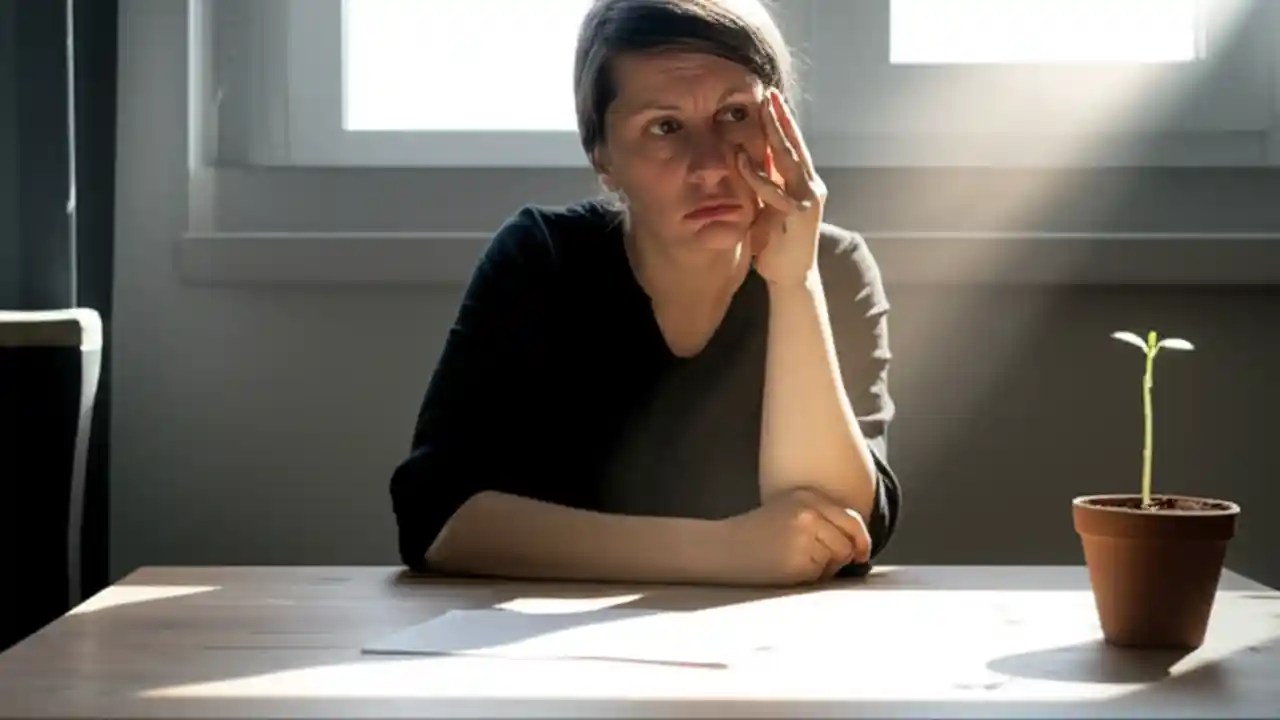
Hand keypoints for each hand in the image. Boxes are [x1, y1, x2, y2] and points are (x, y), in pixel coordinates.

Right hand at [717, 487, 870, 585]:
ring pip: (838, 557)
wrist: (724, 548)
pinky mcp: (799, 559)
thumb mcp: (790, 511)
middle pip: (849, 540)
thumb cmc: (757, 534)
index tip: (861, 552)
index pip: (850, 518)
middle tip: (820, 561)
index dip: (860, 539)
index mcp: (807, 495)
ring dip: (826, 566)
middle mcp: (809, 512)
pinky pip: (822, 573)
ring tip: (799, 561)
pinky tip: (790, 568)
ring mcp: (805, 535)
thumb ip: (822, 518)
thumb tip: (859, 546)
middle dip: (843, 554)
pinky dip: (811, 576)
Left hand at [735, 88, 827, 287]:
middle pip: (795, 146)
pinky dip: (756, 174)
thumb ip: (765, 186)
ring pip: (789, 160)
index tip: (771, 101)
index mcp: (805, 184)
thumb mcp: (769, 208)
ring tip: (763, 110)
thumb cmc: (777, 245)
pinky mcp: (799, 214)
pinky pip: (774, 189)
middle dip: (782, 118)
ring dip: (775, 133)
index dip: (783, 123)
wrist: (792, 277)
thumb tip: (749, 161)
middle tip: (770, 94)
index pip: (793, 148)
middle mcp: (811, 187)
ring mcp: (808, 199)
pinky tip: (741, 159)